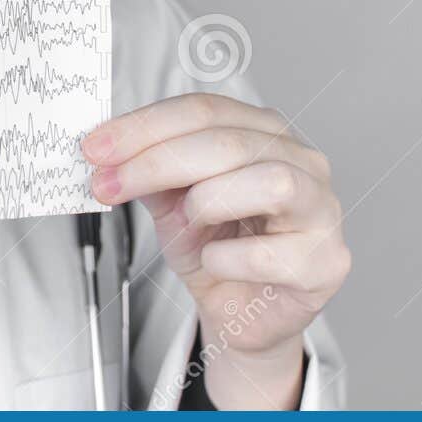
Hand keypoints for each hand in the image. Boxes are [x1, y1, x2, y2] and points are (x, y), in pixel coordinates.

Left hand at [82, 93, 349, 407]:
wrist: (242, 312)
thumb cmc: (216, 245)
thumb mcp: (170, 199)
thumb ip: (148, 169)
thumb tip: (106, 148)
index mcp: (262, 130)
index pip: (202, 110)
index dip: (142, 126)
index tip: (95, 147)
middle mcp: (301, 159)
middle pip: (226, 141)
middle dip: (154, 161)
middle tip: (107, 183)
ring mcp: (322, 209)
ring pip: (268, 181)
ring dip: (207, 201)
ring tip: (189, 221)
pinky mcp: (326, 262)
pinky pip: (271, 253)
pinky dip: (227, 258)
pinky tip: (215, 261)